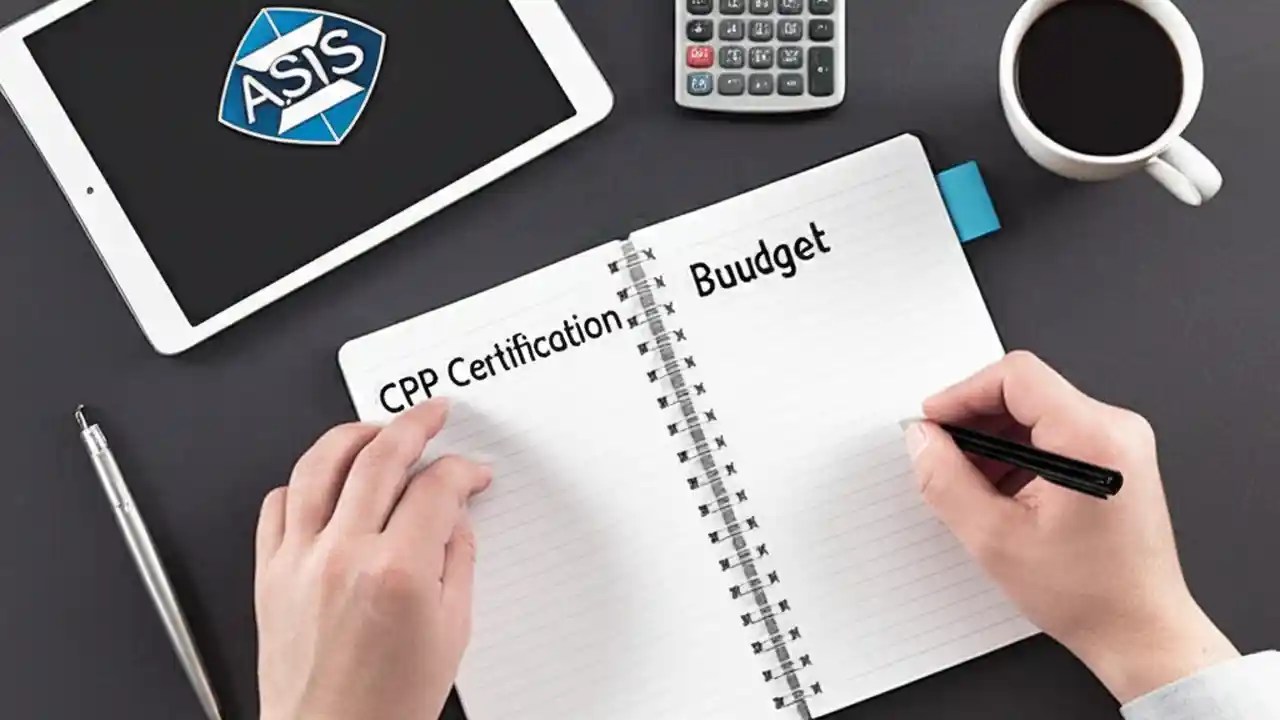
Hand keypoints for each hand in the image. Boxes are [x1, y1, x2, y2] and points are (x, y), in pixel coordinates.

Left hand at [255, 400, 490, 719]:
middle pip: (380, 457)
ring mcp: (300, 562)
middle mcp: (344, 557)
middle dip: (414, 424)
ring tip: (376, 428)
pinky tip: (322, 478)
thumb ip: (457, 561)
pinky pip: (277, 505)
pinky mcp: (269, 575)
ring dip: (354, 434)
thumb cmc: (388, 705)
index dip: (462, 470)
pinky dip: (301, 481)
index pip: (436, 487)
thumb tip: (454, 518)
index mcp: (399, 572)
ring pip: (319, 465)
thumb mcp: (452, 631)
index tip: (472, 473)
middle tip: (432, 415)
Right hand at [905, 351, 1236, 702]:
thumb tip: (922, 439)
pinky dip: (1019, 452)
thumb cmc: (1088, 595)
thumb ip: (946, 480)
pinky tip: (999, 491)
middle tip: (941, 455)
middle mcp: (1115, 429)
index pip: (1016, 377)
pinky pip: (1055, 433)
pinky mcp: (1117, 458)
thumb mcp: (994, 538)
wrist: (1140, 631)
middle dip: (975, 420)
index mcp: (1092, 438)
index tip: (934, 422)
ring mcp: (1121, 442)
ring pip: (1037, 412)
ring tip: (970, 483)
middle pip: (1025, 391)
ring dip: (995, 439)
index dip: (963, 393)